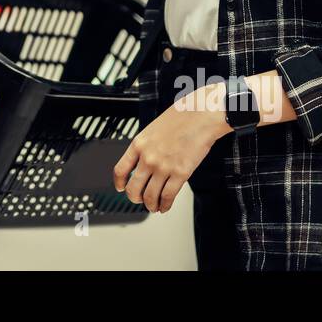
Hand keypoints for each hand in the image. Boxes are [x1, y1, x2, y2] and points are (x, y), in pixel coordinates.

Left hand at [114, 83, 229, 212]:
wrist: (201, 114)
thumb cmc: (181, 117)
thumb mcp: (153, 128)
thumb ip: (146, 146)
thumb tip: (142, 162)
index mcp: (139, 144)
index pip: (120, 170)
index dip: (120, 183)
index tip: (121, 188)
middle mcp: (148, 157)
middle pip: (133, 188)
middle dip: (135, 198)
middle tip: (139, 200)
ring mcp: (163, 167)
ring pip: (150, 196)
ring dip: (150, 205)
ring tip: (153, 206)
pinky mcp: (181, 174)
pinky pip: (168, 196)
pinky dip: (165, 205)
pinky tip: (165, 206)